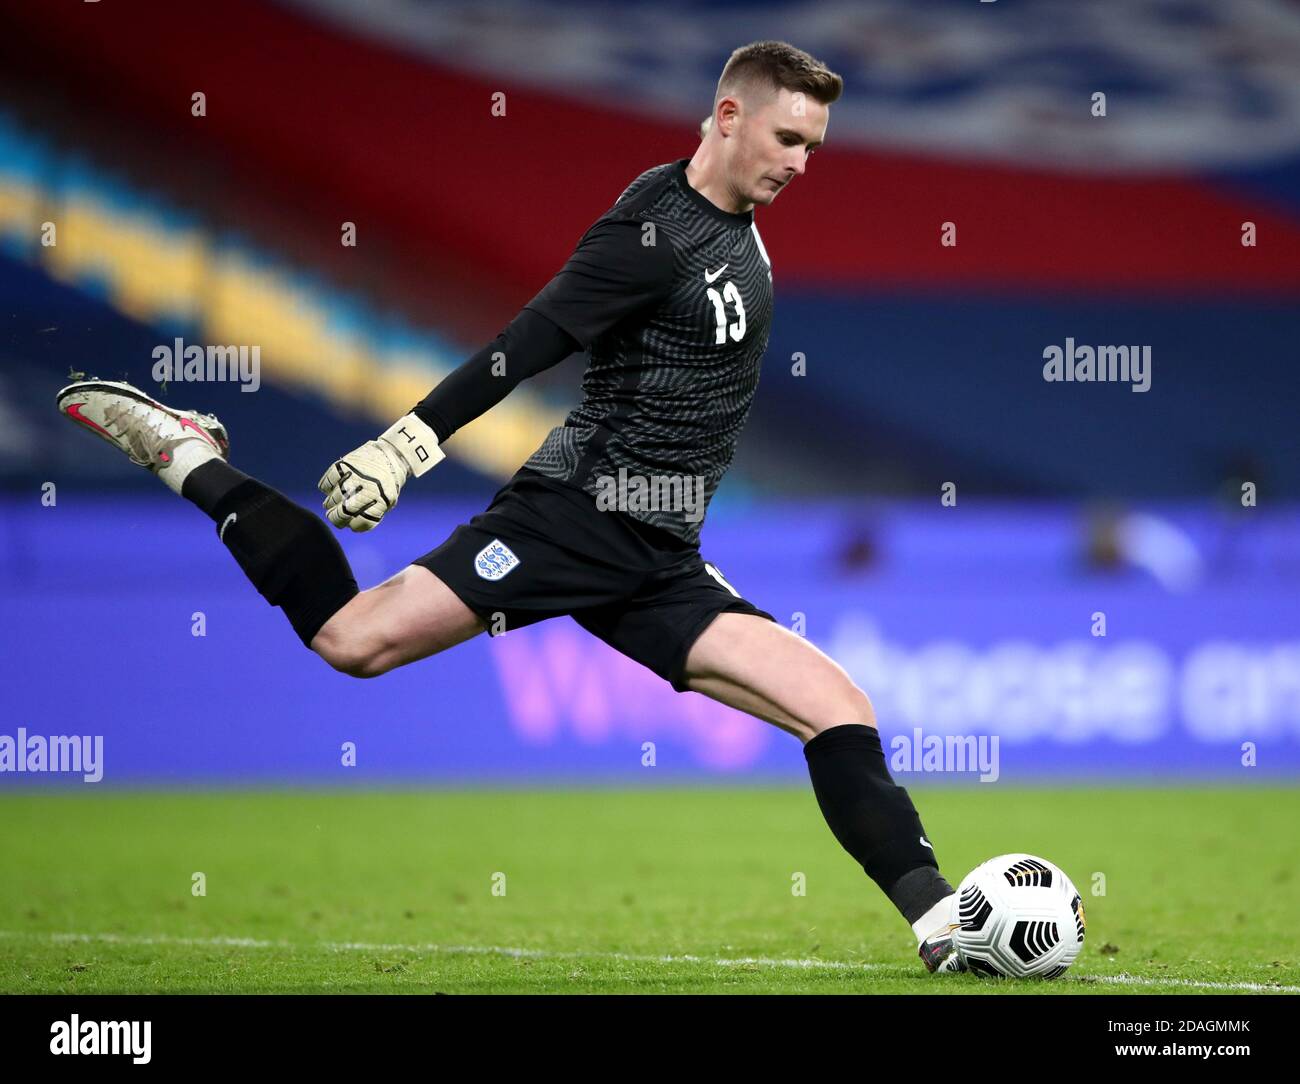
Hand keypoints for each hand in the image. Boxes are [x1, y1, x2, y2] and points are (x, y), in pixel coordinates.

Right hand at [318, 413, 443, 530]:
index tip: (350, 523)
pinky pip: (326, 484)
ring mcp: (353, 478)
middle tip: (334, 516)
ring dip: (330, 504)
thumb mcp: (388, 501)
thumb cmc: (388, 482)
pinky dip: (326, 488)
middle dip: (336, 518)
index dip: (353, 525)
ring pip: (332, 500)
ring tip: (333, 502)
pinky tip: (330, 489)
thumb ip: (372, 515)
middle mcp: (366, 490)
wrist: (390, 455)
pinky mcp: (343, 466)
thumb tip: (350, 525)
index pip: (359, 523)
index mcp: (381, 502)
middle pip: (342, 514)